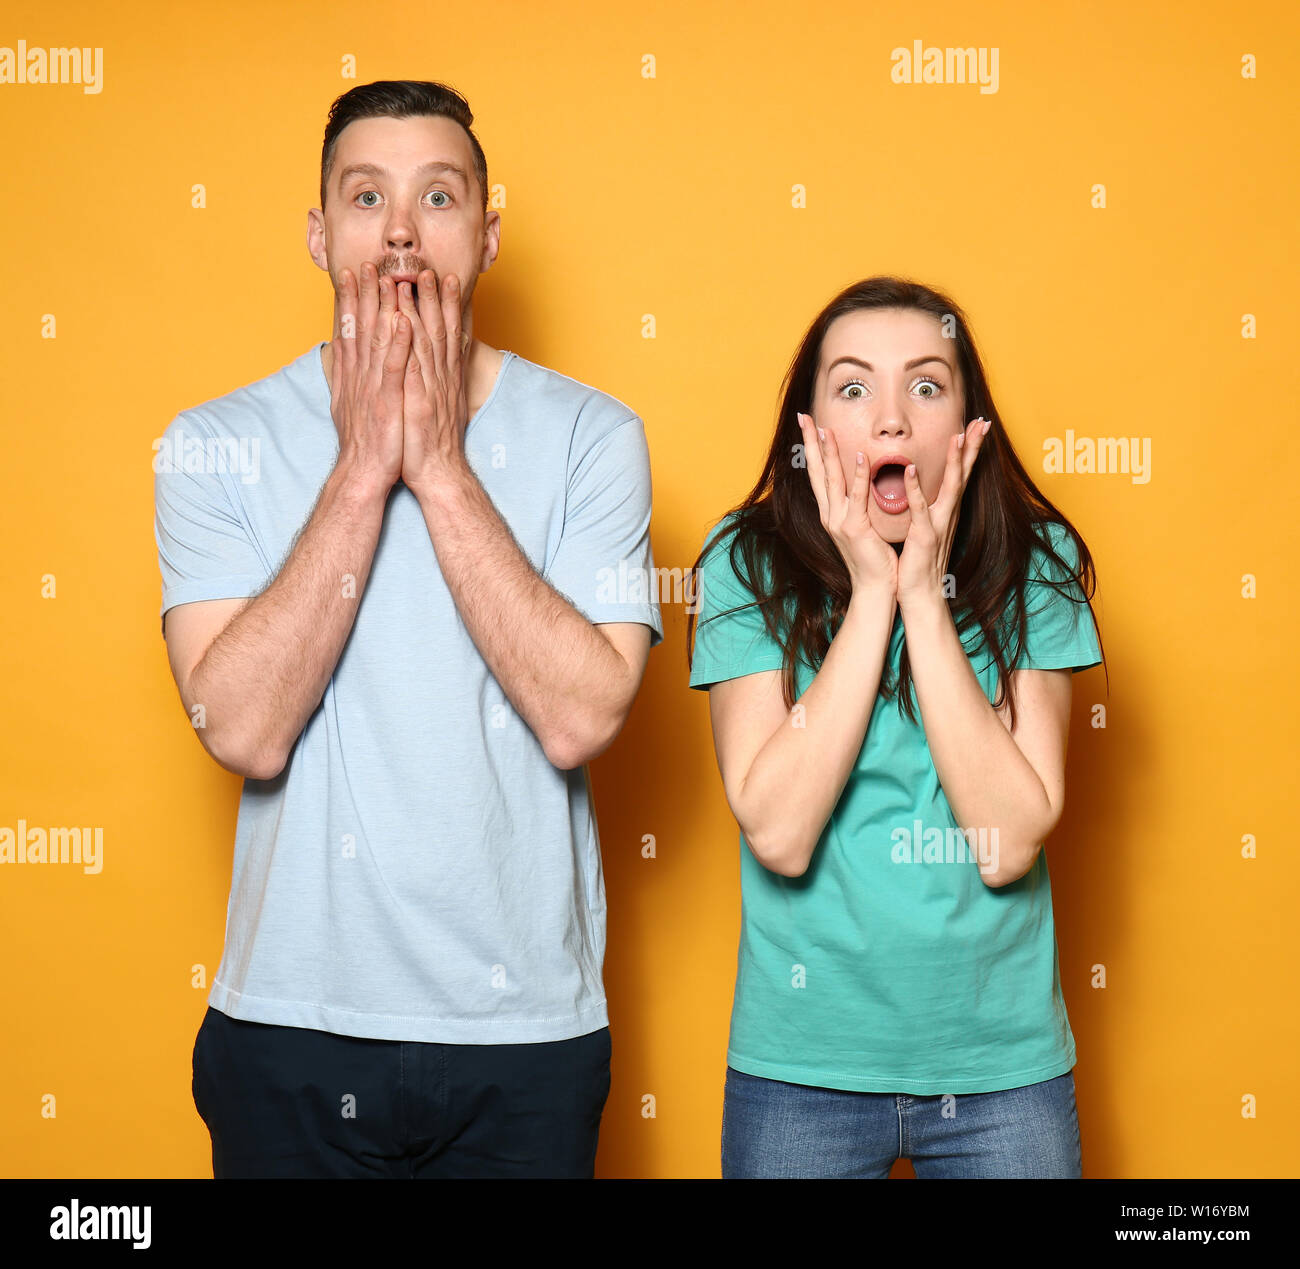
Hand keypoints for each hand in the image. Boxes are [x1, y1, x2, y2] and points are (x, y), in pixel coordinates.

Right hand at [326, 263, 409, 495]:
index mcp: (352, 376)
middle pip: (360, 328)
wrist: (364, 473)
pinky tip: (405, 322)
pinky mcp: (387, 401)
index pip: (349, 331)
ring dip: (382, 310)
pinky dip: (399, 344)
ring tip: (387, 280)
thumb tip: (345, 361)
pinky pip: (395, 368)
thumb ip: (350, 379)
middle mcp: (359, 376)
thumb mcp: (351, 405)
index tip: (351, 275)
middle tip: (367, 264)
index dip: (349, 301)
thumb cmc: (364, 443)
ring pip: (377, 340)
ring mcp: (372, 387)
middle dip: (363, 294)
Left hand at [396, 269, 469, 496]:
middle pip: (437, 331)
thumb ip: (438, 380)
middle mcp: (440, 379)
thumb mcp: (439, 406)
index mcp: (444, 379)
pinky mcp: (418, 401)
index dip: (445, 306)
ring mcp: (430, 389)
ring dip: (419, 312)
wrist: (437, 472)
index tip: (443, 280)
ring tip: (411, 283)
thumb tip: (437, 360)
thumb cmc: (431, 442)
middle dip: (433, 299)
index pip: (446, 335)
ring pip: (425, 342)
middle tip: (428, 270)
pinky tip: (399, 322)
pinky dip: (406, 343)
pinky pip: (411, 366)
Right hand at [799, 413, 898, 597]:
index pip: (818, 474)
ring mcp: (839, 521)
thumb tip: (864, 484)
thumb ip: (860, 505)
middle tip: (803, 417)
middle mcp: (830, 514)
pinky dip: (858, 475)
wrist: (875, 588)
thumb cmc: (874, 558)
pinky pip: (857, 496)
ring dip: (828, 452)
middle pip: (817, 471)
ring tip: (825, 428)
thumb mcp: (863, 526)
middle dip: (810, 443)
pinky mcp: (854, 528)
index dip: (813, 449)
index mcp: (831, 513)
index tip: (810, 425)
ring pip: (832, 479)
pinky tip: (859, 456)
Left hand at [896, 416, 990, 605]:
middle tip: (982, 421)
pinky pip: (920, 508)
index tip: (977, 423)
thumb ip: (926, 506)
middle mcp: (948, 513)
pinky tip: (912, 470)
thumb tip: (920, 485)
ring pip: (951, 486)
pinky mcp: (924, 536)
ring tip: (958, 436)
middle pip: (964, 473)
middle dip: (973, 446)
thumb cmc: (919, 560)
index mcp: (946, 510)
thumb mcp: (924, 527)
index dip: (970, 448)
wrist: (919, 593)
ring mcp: (939, 524)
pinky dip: (916, 489)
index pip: (961, 473)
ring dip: (955, 461)